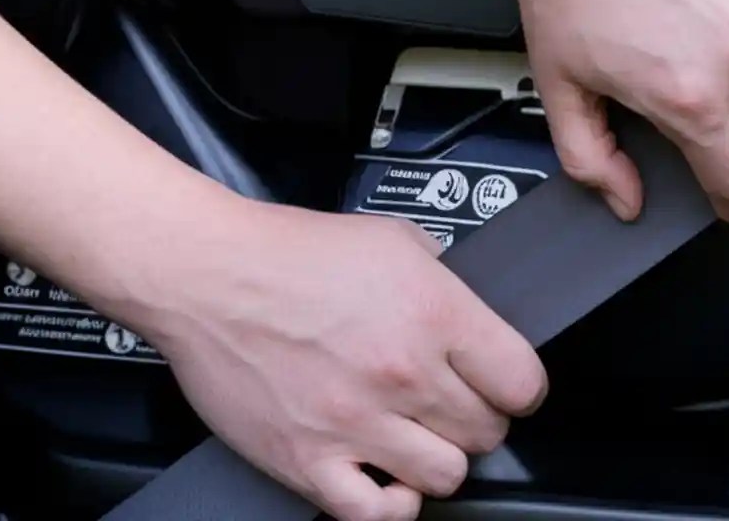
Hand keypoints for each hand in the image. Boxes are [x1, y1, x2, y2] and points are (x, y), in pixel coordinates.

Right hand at [137, 203, 546, 520]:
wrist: (206, 273)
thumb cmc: (284, 253)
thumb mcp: (388, 237)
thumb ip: (442, 275)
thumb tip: (468, 304)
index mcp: (431, 313)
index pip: (523, 382)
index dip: (518, 386)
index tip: (506, 386)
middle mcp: (401, 372)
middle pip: (487, 432)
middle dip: (476, 418)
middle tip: (449, 401)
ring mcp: (355, 422)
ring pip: (447, 477)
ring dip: (437, 458)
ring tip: (413, 435)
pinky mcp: (308, 460)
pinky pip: (376, 516)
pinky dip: (390, 503)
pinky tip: (383, 475)